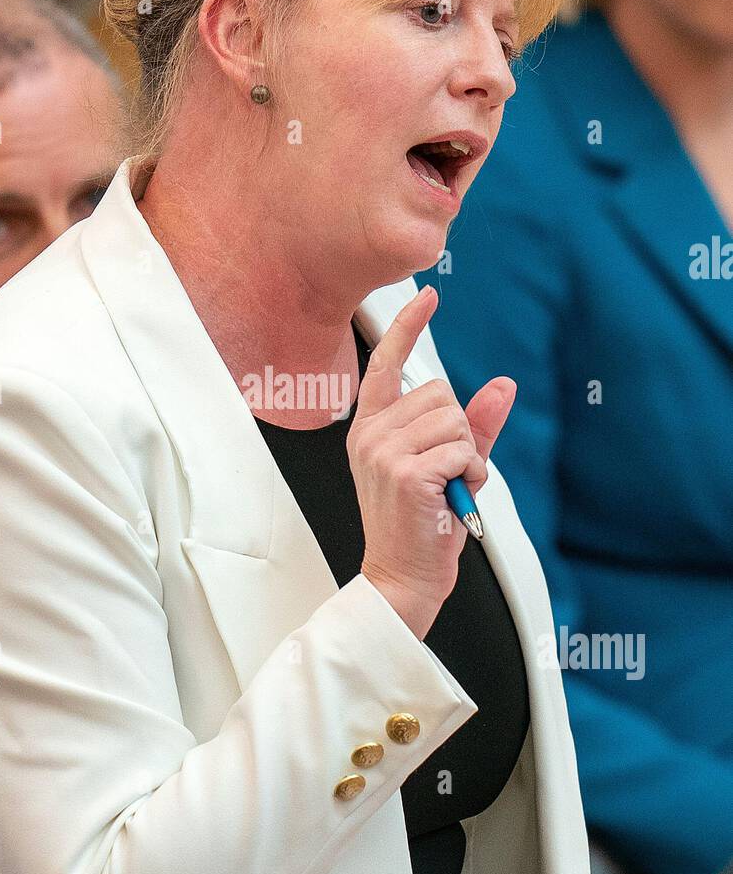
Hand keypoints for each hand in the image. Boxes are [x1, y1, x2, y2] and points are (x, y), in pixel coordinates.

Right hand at [347, 285, 515, 638]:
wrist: (403, 577)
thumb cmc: (422, 526)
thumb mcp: (448, 466)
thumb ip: (474, 425)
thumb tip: (504, 385)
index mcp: (371, 429)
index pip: (386, 364)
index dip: (407, 327)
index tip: (427, 296)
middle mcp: (369, 435)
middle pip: (441, 394)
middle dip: (460, 431)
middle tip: (447, 473)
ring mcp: (382, 451)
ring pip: (455, 420)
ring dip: (467, 455)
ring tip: (448, 488)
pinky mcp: (404, 471)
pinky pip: (461, 448)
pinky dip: (469, 472)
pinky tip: (452, 497)